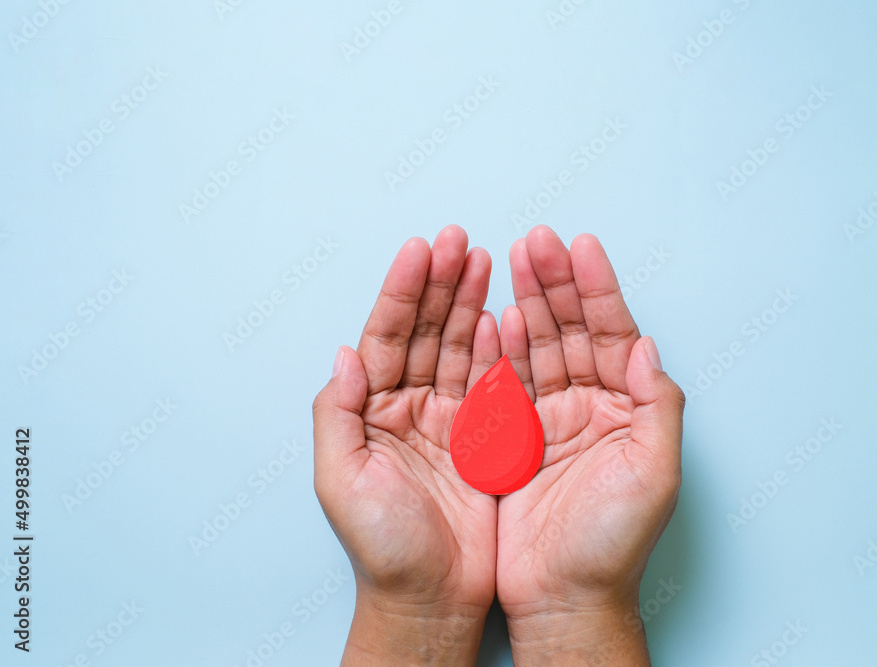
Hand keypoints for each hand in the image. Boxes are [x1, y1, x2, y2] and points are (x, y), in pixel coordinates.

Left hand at [312, 225, 501, 664]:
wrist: (432, 597)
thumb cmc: (383, 548)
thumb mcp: (342, 481)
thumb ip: (337, 414)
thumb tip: (344, 353)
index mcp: (370, 413)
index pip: (385, 337)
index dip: (403, 292)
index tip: (421, 250)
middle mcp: (407, 409)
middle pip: (424, 331)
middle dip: (441, 283)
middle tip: (459, 239)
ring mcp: (446, 420)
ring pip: (456, 347)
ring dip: (469, 302)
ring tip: (483, 259)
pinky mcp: (481, 439)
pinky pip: (488, 382)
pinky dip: (495, 347)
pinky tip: (500, 315)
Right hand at [496, 226, 684, 664]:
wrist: (563, 596)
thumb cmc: (611, 545)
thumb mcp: (653, 475)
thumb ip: (656, 407)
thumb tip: (647, 346)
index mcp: (627, 410)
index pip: (614, 334)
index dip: (598, 289)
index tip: (582, 247)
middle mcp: (592, 407)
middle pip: (574, 330)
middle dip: (556, 283)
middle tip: (537, 241)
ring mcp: (553, 420)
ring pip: (542, 348)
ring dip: (528, 302)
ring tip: (513, 260)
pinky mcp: (517, 440)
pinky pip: (509, 382)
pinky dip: (504, 348)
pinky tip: (497, 317)